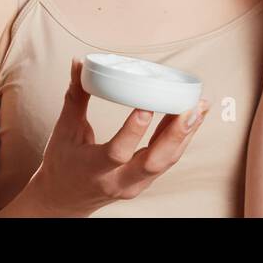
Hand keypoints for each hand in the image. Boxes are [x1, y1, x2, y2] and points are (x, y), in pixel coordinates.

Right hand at [19, 58, 208, 216]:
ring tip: (200, 105)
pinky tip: (191, 116)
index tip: (146, 106)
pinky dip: (180, 138)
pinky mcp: (144, 183)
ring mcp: (133, 186)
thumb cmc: (61, 162)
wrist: (63, 200)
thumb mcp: (64, 130)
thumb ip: (75, 96)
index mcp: (93, 169)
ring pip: (166, 162)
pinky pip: (167, 161)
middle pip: (153, 162)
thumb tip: (78, 62)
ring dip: (186, 134)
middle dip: (176, 134)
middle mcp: (117, 181)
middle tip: (192, 106)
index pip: (117, 152)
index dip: (133, 131)